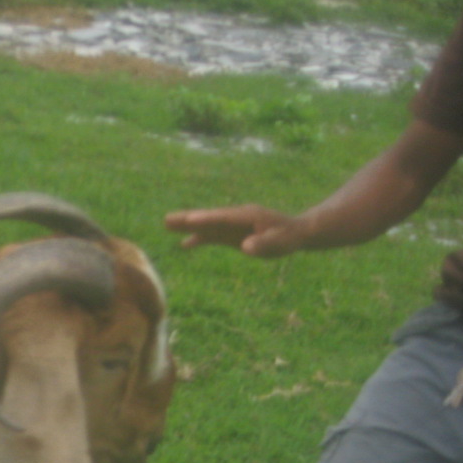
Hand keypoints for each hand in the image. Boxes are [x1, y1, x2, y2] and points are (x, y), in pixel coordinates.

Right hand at [163, 205, 302, 257]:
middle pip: (209, 218)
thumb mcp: (280, 242)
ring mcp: (232, 225)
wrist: (295, 233)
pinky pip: (212, 235)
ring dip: (188, 226)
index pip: (223, 218)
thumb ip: (264, 244)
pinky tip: (185, 244)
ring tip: (166, 225)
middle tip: (167, 220)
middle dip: (189, 219)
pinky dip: (199, 238)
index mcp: (248, 216)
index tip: (190, 220)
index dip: (207, 219)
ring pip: (207, 225)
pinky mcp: (232, 234)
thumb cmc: (289, 238)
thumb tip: (246, 246)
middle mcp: (236, 217)